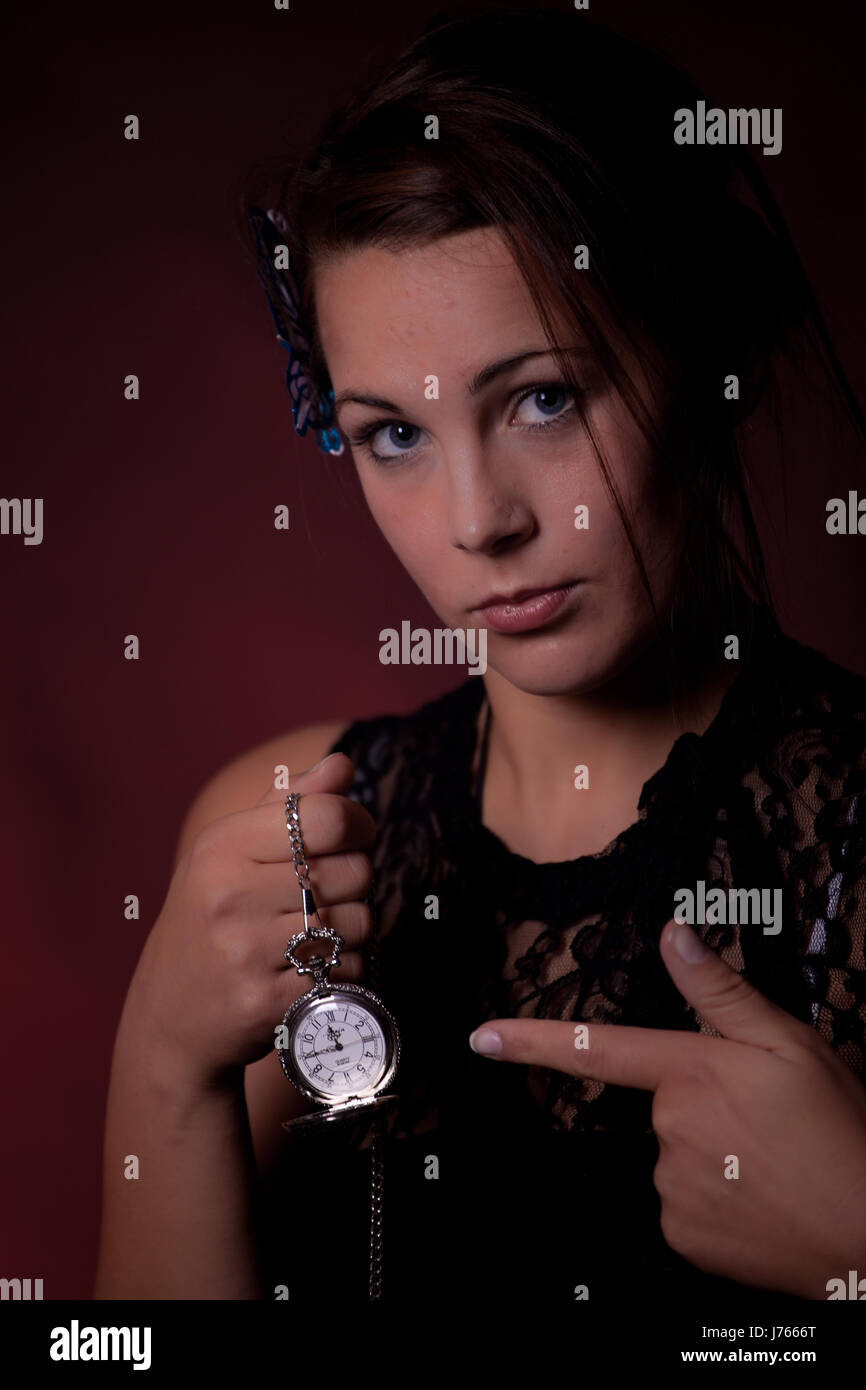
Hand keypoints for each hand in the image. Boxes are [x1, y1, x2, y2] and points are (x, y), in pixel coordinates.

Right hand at [115, 753, 375, 1092]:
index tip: (353, 836)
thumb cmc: (209, 921)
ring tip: (314, 934)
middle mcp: (231, 894)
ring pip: (358, 922)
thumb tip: (342, 765)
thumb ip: (289, 805)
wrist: (170, 1018)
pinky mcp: (267, 1000)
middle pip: (353, 870)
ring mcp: (247, 950)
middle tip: (325, 895)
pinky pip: (347, 969)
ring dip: (353, 929)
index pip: (328, 816)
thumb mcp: (230, 852)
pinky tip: (310, 969)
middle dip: (355, 881)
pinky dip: (344, 970)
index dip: (358, 823)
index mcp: (222, 846)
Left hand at [468, 917, 865, 1297]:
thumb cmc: (840, 1132)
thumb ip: (722, 992)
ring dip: (713, 1156)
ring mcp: (671, 1187)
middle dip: (704, 1107)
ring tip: (772, 1164)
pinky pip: (684, 1203)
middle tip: (766, 1125)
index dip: (531, 1041)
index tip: (479, 1038)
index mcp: (691, 1073)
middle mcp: (668, 1130)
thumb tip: (672, 935)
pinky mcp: (682, 1236)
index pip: (597, 1048)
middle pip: (664, 1105)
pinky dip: (716, 1200)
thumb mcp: (792, 1045)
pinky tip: (758, 1198)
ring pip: (676, 1155)